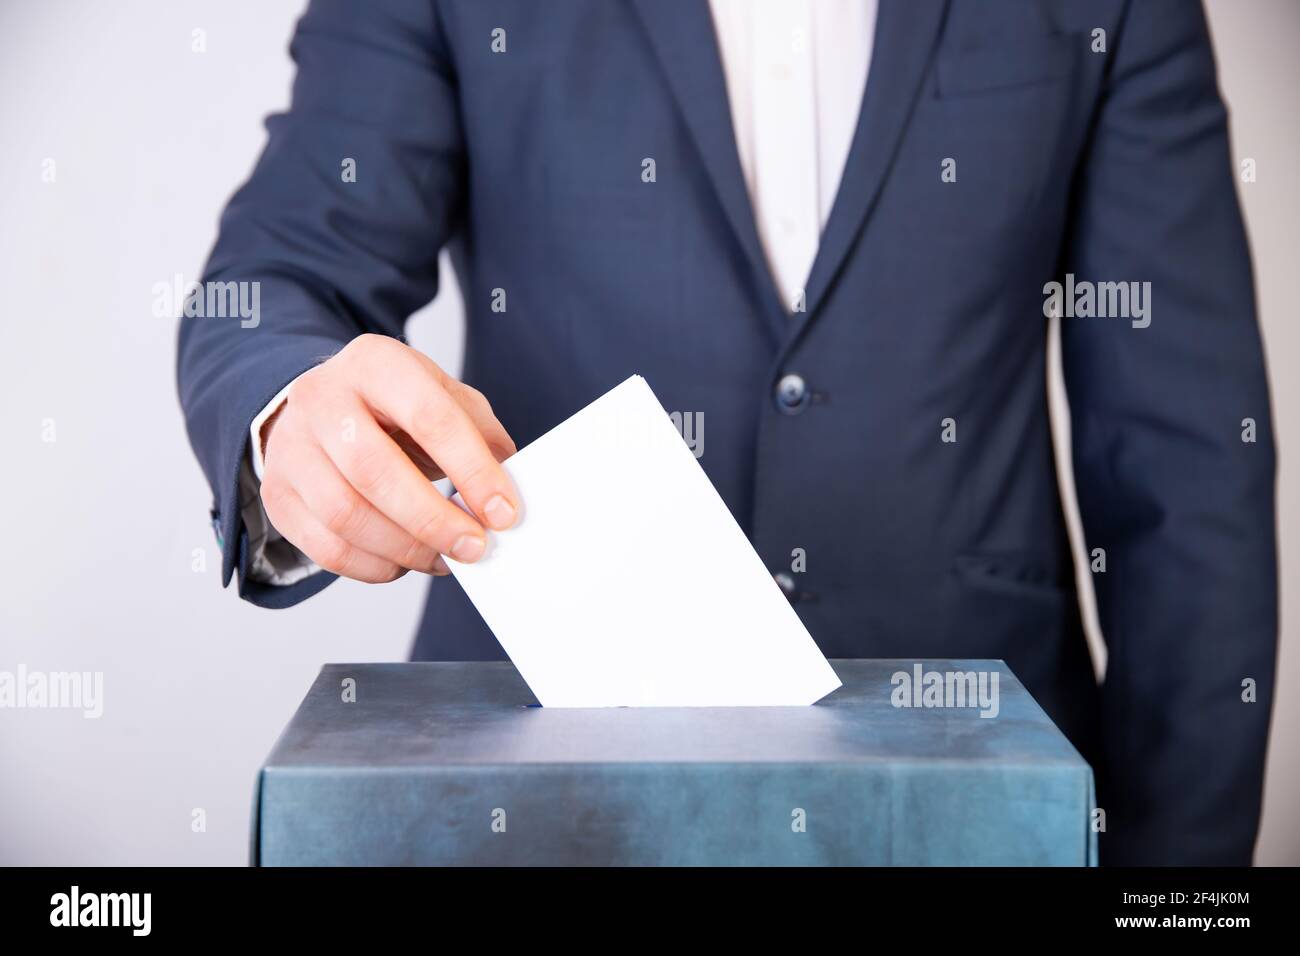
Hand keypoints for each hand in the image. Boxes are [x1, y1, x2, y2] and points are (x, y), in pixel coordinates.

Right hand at [258, 334, 518, 581]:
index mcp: (375, 363)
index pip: (429, 417)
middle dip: (434, 519)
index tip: (503, 513)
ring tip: (445, 558)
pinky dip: (374, 566)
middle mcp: (323, 398)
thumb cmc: (394, 406)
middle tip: (475, 547)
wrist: (323, 406)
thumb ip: (479, 434)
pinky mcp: (278, 494)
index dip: (472, 470)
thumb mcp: (441, 395)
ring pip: (345, 515)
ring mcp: (292, 447)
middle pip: (375, 471)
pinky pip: (325, 547)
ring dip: (406, 549)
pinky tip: (406, 562)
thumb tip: (507, 494)